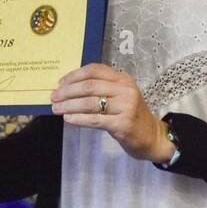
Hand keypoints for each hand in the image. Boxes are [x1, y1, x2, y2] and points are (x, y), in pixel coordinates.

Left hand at [50, 63, 173, 162]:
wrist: (152, 137)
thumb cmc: (131, 115)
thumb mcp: (120, 96)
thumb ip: (101, 89)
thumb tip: (69, 89)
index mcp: (123, 79)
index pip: (94, 70)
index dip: (74, 75)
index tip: (60, 83)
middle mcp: (125, 90)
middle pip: (89, 86)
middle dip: (68, 91)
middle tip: (54, 97)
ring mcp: (125, 107)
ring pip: (90, 103)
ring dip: (69, 105)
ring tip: (56, 108)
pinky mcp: (122, 124)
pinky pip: (95, 120)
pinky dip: (78, 119)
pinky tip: (68, 119)